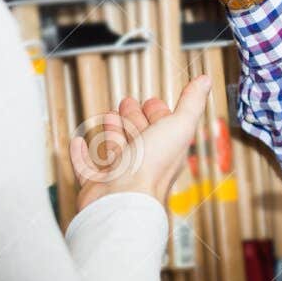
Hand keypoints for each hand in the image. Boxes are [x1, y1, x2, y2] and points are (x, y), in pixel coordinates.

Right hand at [72, 76, 212, 210]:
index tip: (151, 101)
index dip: (158, 112)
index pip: (163, 127)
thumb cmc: (151, 169)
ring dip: (112, 132)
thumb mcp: (179, 125)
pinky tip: (77, 143)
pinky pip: (85, 168)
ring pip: (115, 150)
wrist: (123, 200)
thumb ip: (191, 103)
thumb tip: (204, 81)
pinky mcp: (96, 185)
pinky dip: (79, 154)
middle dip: (133, 118)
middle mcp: (144, 164)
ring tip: (109, 117)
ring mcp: (119, 176)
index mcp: (165, 150)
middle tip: (127, 104)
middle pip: (139, 136)